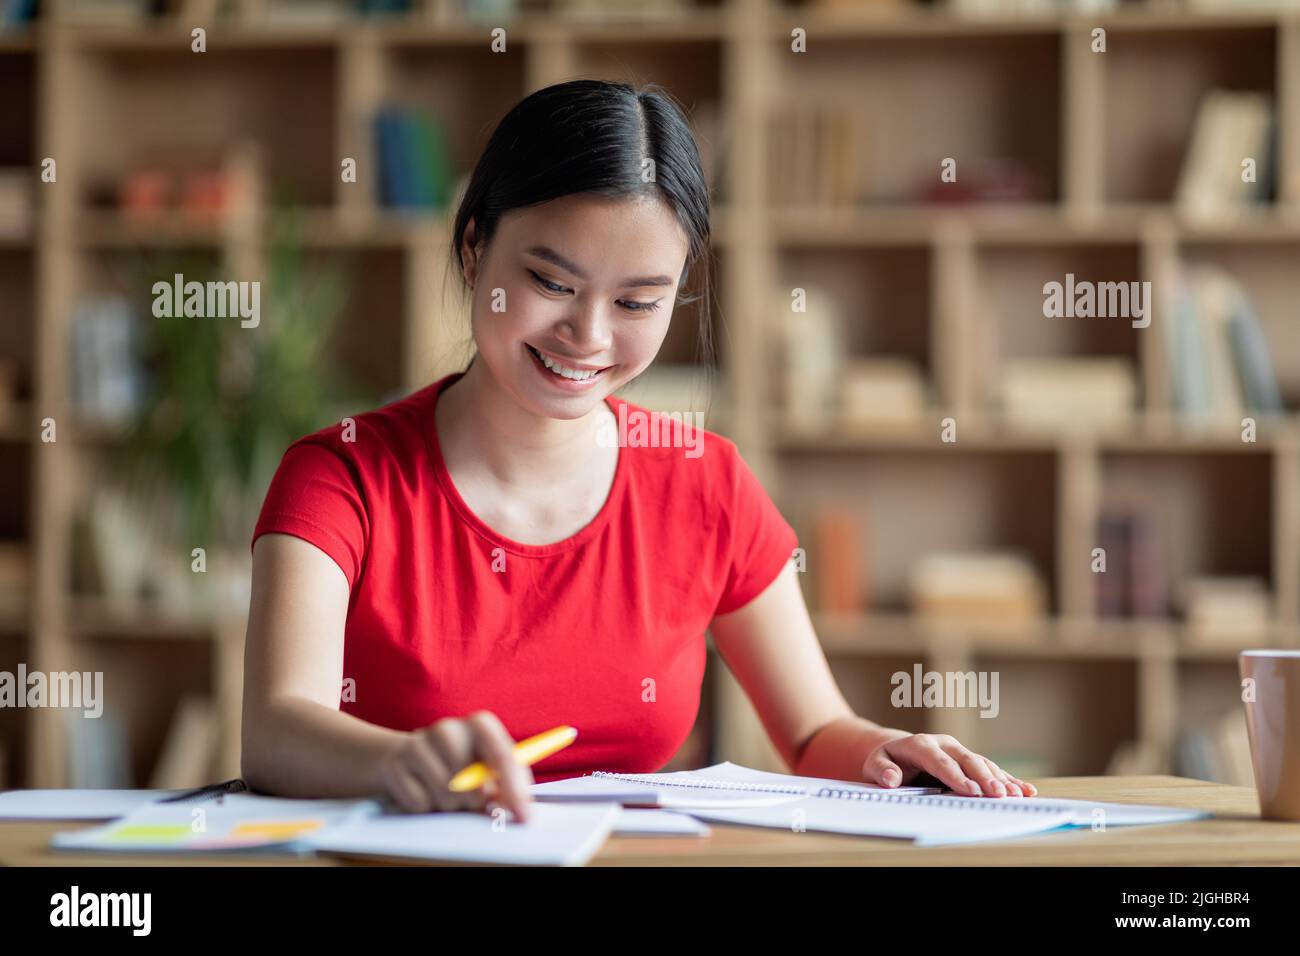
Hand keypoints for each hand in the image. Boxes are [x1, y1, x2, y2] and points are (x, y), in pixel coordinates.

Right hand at [378, 710, 533, 819]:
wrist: (407, 757)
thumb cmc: (461, 764)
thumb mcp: (489, 768)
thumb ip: (509, 785)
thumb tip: (522, 810)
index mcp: (480, 725)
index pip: (503, 758)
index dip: (515, 792)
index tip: (525, 819)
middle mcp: (449, 728)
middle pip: (472, 785)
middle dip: (474, 801)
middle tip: (470, 797)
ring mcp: (419, 742)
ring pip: (446, 796)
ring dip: (449, 805)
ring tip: (445, 792)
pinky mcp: (395, 763)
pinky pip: (419, 803)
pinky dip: (425, 806)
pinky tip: (422, 789)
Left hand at [862, 731, 1036, 797]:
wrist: (897, 752)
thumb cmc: (887, 761)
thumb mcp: (875, 764)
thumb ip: (881, 771)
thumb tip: (892, 778)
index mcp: (921, 744)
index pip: (940, 761)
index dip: (955, 776)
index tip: (969, 790)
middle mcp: (944, 745)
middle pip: (967, 760)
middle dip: (984, 778)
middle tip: (998, 795)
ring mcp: (959, 752)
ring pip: (983, 764)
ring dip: (1000, 780)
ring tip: (1014, 795)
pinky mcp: (969, 762)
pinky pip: (992, 770)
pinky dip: (1008, 780)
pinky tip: (1024, 790)